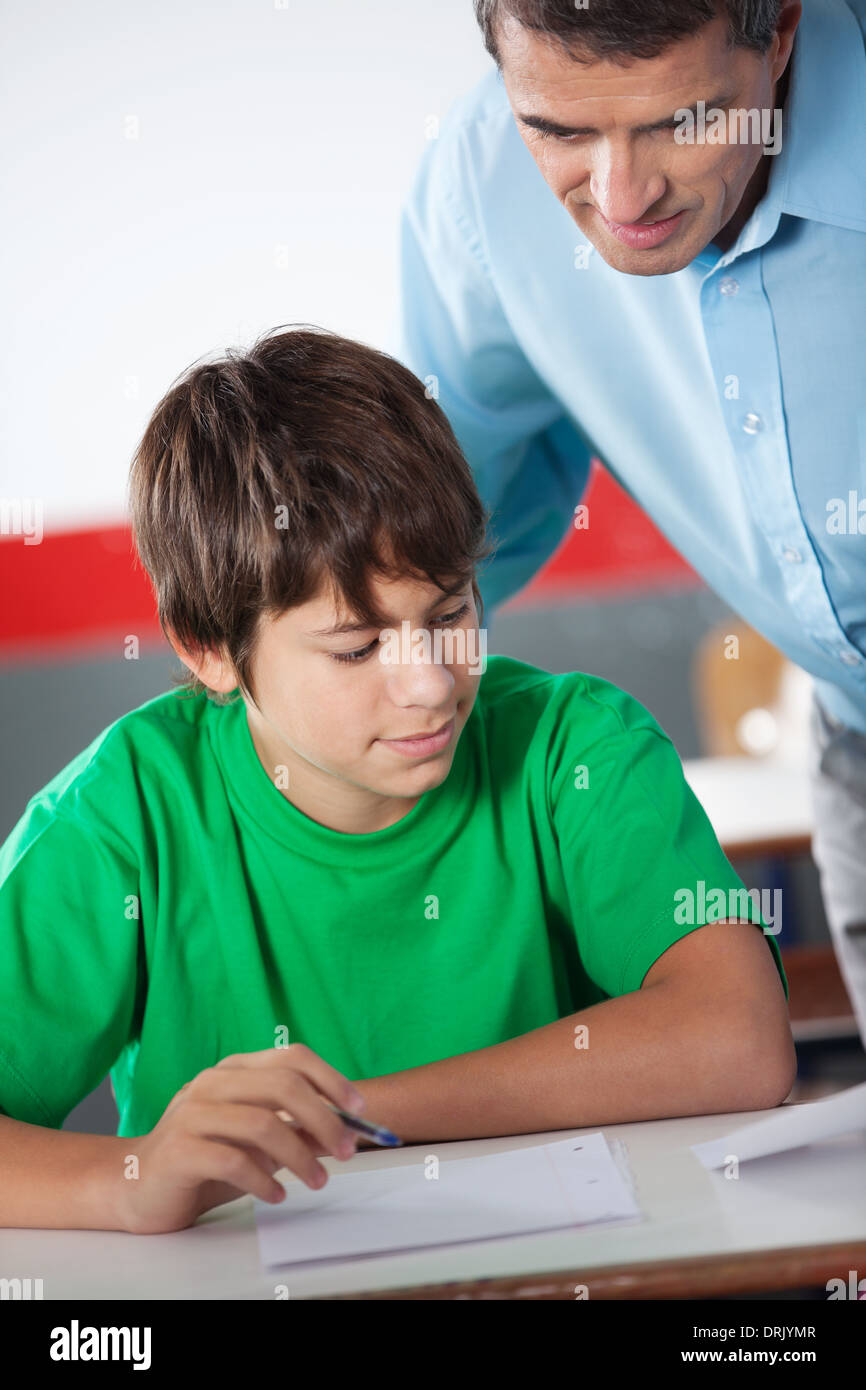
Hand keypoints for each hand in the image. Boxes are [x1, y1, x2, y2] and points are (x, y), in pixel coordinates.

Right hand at [116, 1045, 365, 1233]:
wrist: (137, 1186)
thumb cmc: (204, 1160)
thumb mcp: (255, 1140)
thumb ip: (292, 1128)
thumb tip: (343, 1130)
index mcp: (234, 1070)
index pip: (291, 1057)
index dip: (331, 1080)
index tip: (358, 1109)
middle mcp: (213, 1083)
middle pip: (283, 1086)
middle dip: (324, 1120)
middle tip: (346, 1151)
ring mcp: (192, 1113)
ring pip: (262, 1123)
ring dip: (300, 1156)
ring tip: (317, 1181)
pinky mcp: (178, 1149)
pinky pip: (233, 1161)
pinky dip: (265, 1180)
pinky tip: (277, 1195)